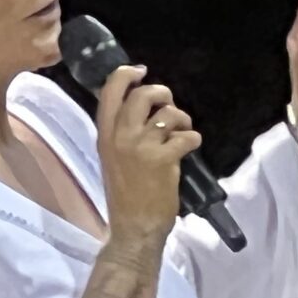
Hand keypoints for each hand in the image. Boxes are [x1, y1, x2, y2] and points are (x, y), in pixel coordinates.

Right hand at [96, 66, 202, 248]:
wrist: (133, 225)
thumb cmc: (124, 192)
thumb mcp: (112, 157)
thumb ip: (121, 132)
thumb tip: (142, 108)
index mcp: (104, 135)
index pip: (109, 92)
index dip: (125, 74)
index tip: (139, 71)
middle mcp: (119, 136)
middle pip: (142, 95)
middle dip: (162, 93)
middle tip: (168, 104)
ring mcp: (141, 147)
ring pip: (168, 113)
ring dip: (181, 120)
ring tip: (181, 132)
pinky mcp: (163, 159)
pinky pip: (187, 136)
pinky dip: (193, 139)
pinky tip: (189, 148)